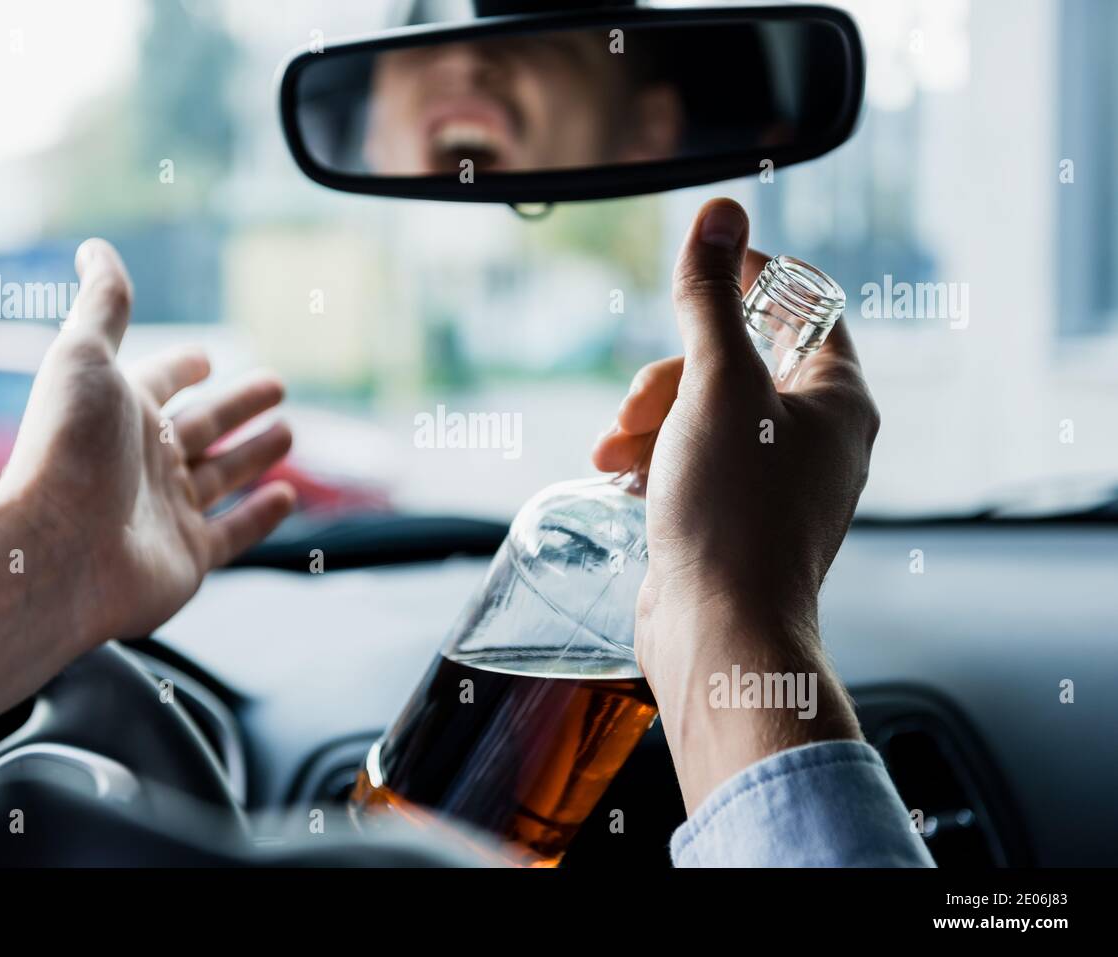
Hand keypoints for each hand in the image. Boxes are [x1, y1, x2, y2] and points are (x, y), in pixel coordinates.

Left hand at [0, 239, 295, 645]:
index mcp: (121, 413)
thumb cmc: (67, 448)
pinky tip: (285, 495)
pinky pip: (232, 531)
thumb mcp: (84, 356)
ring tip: (290, 433)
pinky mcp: (187, 557)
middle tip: (277, 385)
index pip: (160, 382)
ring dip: (255, 454)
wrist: (55, 551)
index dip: (182, 366)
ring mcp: (166, 511)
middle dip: (237, 404)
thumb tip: (96, 247)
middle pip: (202, 425)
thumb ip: (104, 304)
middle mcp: (143, 461)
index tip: (207, 357)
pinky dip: (260, 515)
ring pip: (221, 475)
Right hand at [592, 199, 877, 807]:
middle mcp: (817, 437)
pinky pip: (694, 461)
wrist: (719, 633)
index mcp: (836, 398)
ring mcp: (777, 481)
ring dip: (650, 418)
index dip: (754, 275)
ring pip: (707, 413)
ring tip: (611, 453)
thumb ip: (711, 300)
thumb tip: (721, 213)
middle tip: (635, 406)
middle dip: (673, 372)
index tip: (700, 265)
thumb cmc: (732, 512)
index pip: (807, 303)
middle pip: (741, 360)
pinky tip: (623, 478)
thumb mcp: (715, 388)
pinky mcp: (737, 517)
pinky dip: (655, 458)